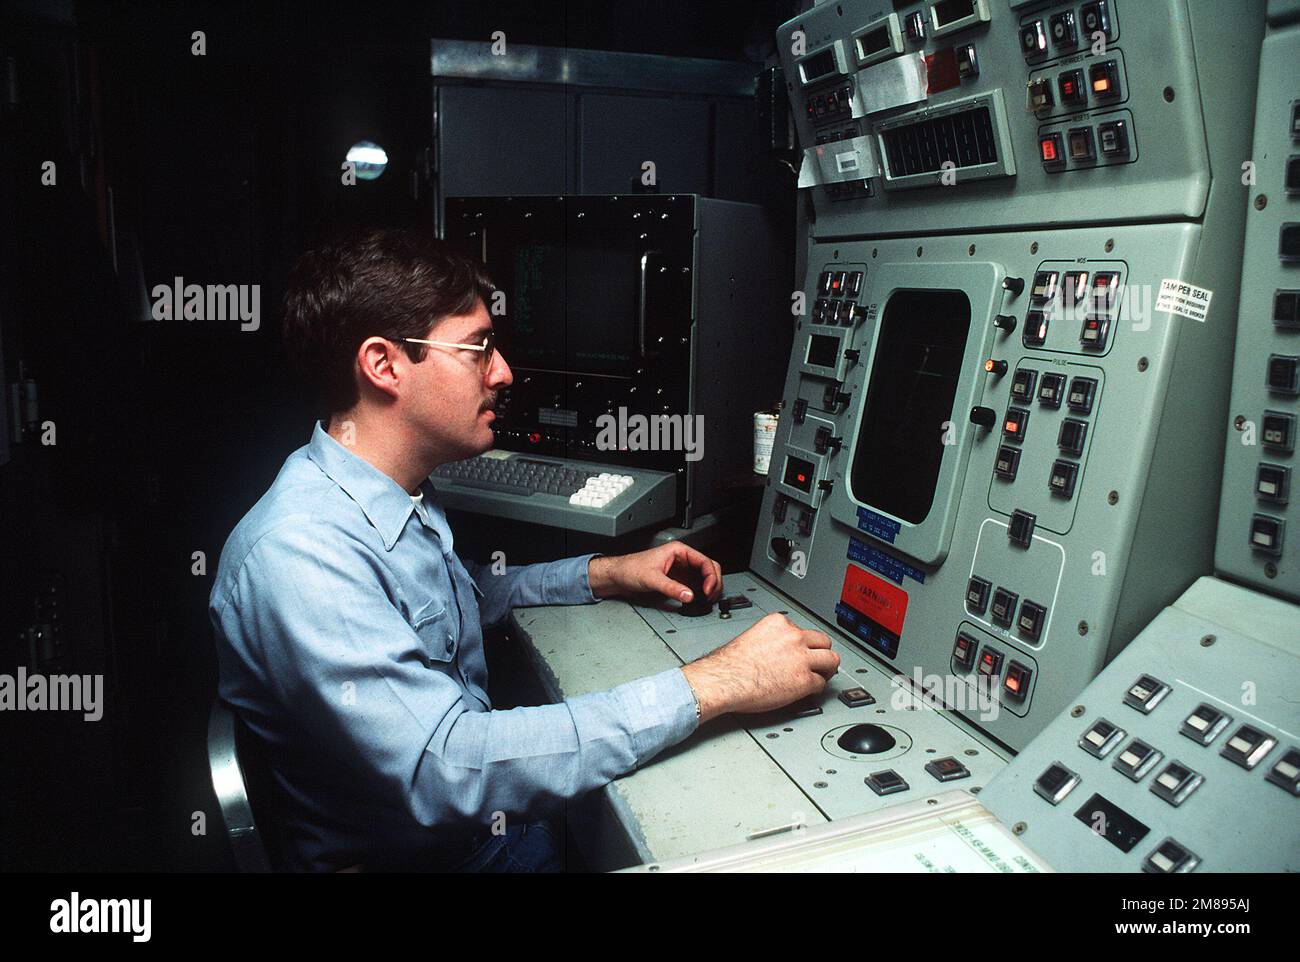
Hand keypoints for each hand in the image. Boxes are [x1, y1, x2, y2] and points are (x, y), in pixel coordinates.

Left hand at [587, 542, 722, 604]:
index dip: (710, 576)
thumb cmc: (630, 569)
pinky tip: (698, 600)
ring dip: (709, 588)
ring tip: (706, 600)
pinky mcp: (678, 580)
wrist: (618, 576)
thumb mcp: (652, 579)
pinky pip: (696, 585)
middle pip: (709, 568)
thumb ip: (671, 587)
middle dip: (714, 582)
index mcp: (679, 551)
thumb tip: (688, 595)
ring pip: (705, 577)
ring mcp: (681, 570)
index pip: (704, 561)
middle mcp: (682, 559)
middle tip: (711, 597)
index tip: (708, 590)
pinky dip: (701, 593)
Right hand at [680, 612, 838, 722]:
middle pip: (823, 641)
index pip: (802, 630)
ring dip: (826, 669)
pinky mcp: (804, 680)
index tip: (802, 651)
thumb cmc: (729, 664)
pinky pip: (820, 684)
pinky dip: (815, 689)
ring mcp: (801, 658)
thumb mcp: (751, 637)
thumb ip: (769, 640)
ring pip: (831, 659)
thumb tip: (776, 651)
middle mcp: (793, 637)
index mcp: (778, 623)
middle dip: (821, 652)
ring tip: (822, 676)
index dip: (803, 644)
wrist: (724, 680)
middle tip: (818, 662)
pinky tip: (809, 691)